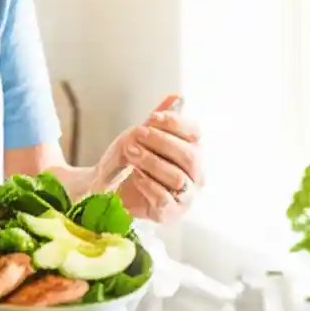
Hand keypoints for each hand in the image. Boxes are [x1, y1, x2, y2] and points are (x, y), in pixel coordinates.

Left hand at [94, 97, 203, 222]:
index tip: (152, 117)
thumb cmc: (135, 161)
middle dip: (161, 142)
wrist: (113, 190)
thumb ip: (160, 119)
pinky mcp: (171, 213)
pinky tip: (135, 175)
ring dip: (152, 163)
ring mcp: (186, 196)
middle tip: (136, 134)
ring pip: (177, 178)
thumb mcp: (144, 137)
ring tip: (131, 153)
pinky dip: (148, 185)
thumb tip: (177, 97)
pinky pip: (164, 199)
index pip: (195, 134)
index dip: (176, 123)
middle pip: (189, 156)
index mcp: (194, 152)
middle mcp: (196, 175)